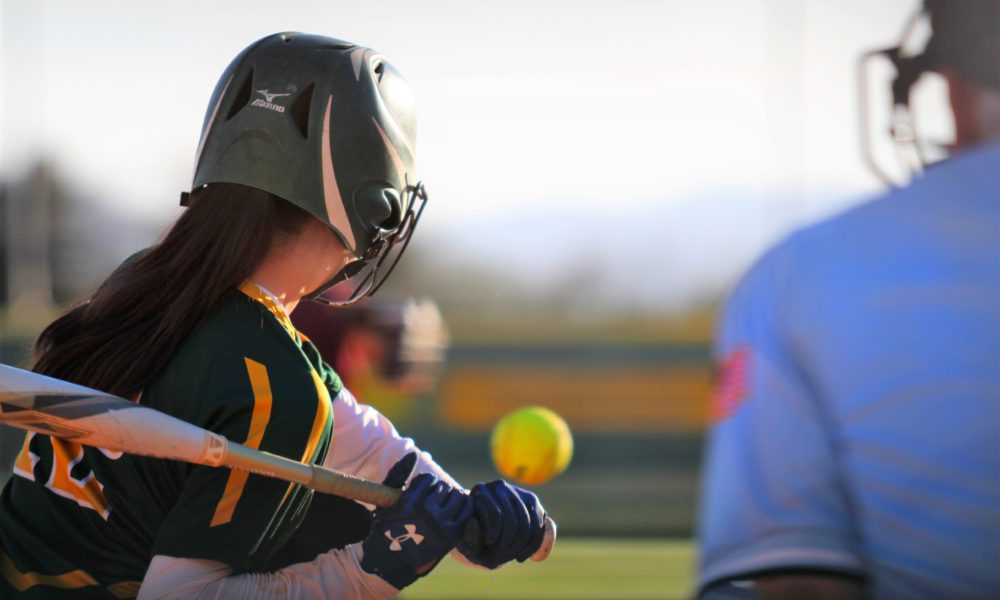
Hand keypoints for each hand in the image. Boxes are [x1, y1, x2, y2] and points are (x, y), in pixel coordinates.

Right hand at [360, 453, 473, 588]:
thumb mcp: (386, 501)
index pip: (428, 480)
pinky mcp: (453, 535)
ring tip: (444, 506)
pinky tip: (454, 513)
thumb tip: (413, 453)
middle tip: (433, 501)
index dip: (425, 485)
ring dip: (452, 498)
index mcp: (410, 502)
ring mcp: (442, 524)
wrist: (392, 563)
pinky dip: (463, 508)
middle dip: (438, 491)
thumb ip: (398, 474)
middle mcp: (428, 512)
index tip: (421, 493)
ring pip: (458, 497)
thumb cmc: (387, 530)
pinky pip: (467, 512)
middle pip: (444, 487)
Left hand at [457, 480, 546, 568]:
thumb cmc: (472, 535)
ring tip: (510, 557)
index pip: (495, 515)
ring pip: (527, 524)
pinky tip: (522, 555)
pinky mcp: (531, 500)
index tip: (488, 548)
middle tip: (501, 558)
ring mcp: (517, 491)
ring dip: (520, 547)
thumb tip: (474, 522)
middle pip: (513, 521)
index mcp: (480, 491)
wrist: (483, 527)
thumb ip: (469, 539)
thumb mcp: (466, 542)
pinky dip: (532, 544)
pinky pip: (538, 524)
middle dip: (509, 546)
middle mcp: (499, 486)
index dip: (493, 537)